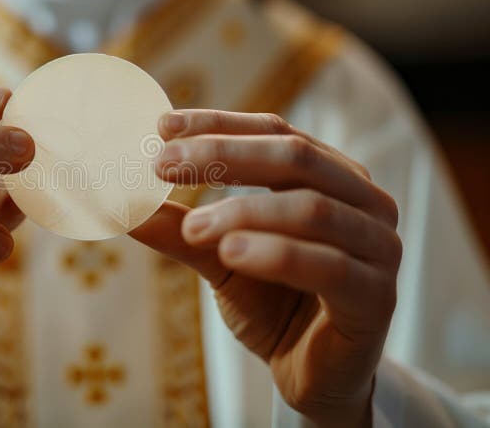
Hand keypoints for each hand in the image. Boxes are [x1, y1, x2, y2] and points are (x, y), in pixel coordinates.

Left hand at [131, 110, 400, 426]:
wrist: (312, 375)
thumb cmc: (272, 301)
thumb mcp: (218, 257)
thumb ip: (180, 229)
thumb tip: (120, 203)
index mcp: (329, 175)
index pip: (275, 131)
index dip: (218, 124)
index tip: (162, 126)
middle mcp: (362, 199)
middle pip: (294, 156)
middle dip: (224, 156)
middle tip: (163, 165)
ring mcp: (378, 246)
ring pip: (310, 208)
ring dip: (243, 211)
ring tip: (191, 227)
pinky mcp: (378, 296)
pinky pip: (328, 266)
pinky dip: (275, 254)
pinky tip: (231, 253)